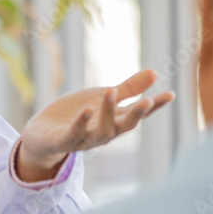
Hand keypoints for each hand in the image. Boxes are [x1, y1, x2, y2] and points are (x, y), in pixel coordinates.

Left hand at [17, 70, 174, 181]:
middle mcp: (103, 132)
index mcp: (114, 121)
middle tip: (149, 101)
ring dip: (108, 113)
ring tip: (111, 92)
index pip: (138, 114)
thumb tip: (155, 73)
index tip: (170, 95)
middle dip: (137, 115)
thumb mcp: (103, 98)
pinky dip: (81, 123)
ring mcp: (84, 138)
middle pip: (124, 126)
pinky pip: (73, 134)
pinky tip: (86, 110)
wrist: (41, 136)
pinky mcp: (63, 140)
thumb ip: (128, 89)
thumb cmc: (76, 116)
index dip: (155, 106)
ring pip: (101, 131)